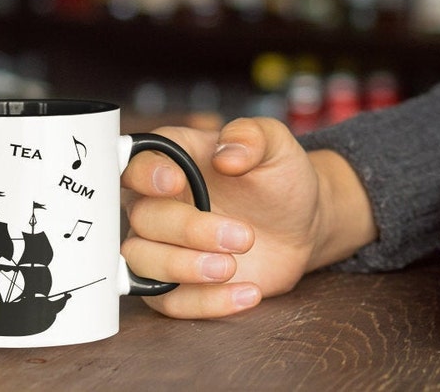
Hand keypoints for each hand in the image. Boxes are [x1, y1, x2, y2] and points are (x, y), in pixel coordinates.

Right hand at [121, 117, 374, 318]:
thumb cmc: (281, 177)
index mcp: (177, 158)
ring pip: (141, 261)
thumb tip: (226, 155)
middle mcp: (161, 202)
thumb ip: (252, 137)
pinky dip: (204, 303)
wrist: (301, 225)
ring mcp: (165, 245)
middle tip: (243, 236)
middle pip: (143, 217)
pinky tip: (247, 293)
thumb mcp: (276, 145)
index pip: (137, 161)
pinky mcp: (177, 284)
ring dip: (183, 268)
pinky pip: (169, 302)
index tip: (175, 184)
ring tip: (232, 267)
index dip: (146, 173)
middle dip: (189, 230)